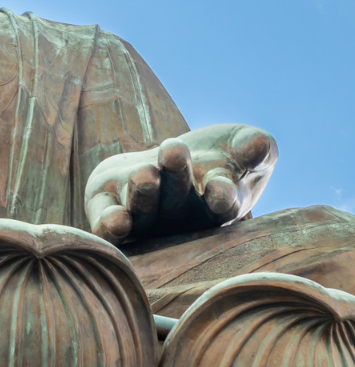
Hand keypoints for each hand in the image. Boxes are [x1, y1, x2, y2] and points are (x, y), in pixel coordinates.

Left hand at [84, 124, 277, 244]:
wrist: (167, 159)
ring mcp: (143, 216)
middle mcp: (179, 216)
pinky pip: (106, 221)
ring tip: (145, 175)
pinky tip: (114, 220)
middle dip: (176, 177)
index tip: (221, 187)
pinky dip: (109, 224)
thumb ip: (255, 148)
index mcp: (217, 204)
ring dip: (143, 195)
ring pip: (142, 209)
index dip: (222, 197)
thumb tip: (260, 143)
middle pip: (177, 200)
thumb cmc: (216, 157)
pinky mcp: (107, 210)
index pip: (223, 204)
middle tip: (174, 152)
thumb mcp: (241, 144)